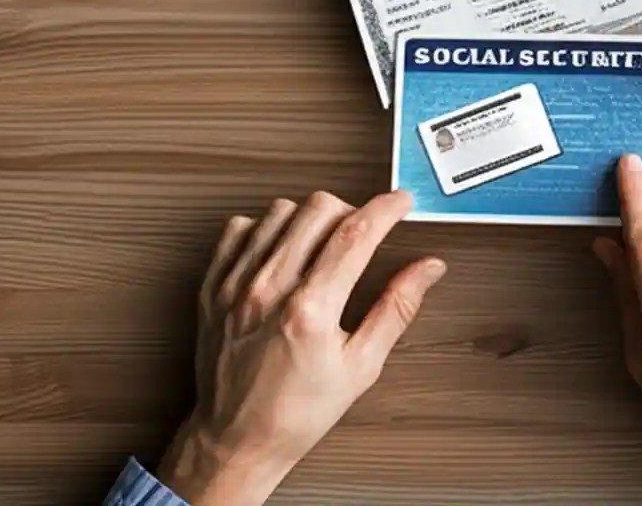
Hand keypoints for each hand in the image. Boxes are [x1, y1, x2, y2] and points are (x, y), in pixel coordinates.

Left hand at [157, 190, 445, 505]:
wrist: (237, 439)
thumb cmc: (298, 412)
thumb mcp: (362, 367)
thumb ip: (396, 309)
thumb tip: (428, 268)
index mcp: (311, 311)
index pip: (356, 234)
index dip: (386, 208)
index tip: (401, 203)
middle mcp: (269, 289)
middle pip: (318, 209)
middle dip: (352, 210)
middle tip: (363, 233)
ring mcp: (236, 285)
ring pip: (279, 211)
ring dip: (309, 218)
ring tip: (322, 244)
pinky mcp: (213, 286)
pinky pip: (239, 229)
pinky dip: (266, 229)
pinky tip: (281, 252)